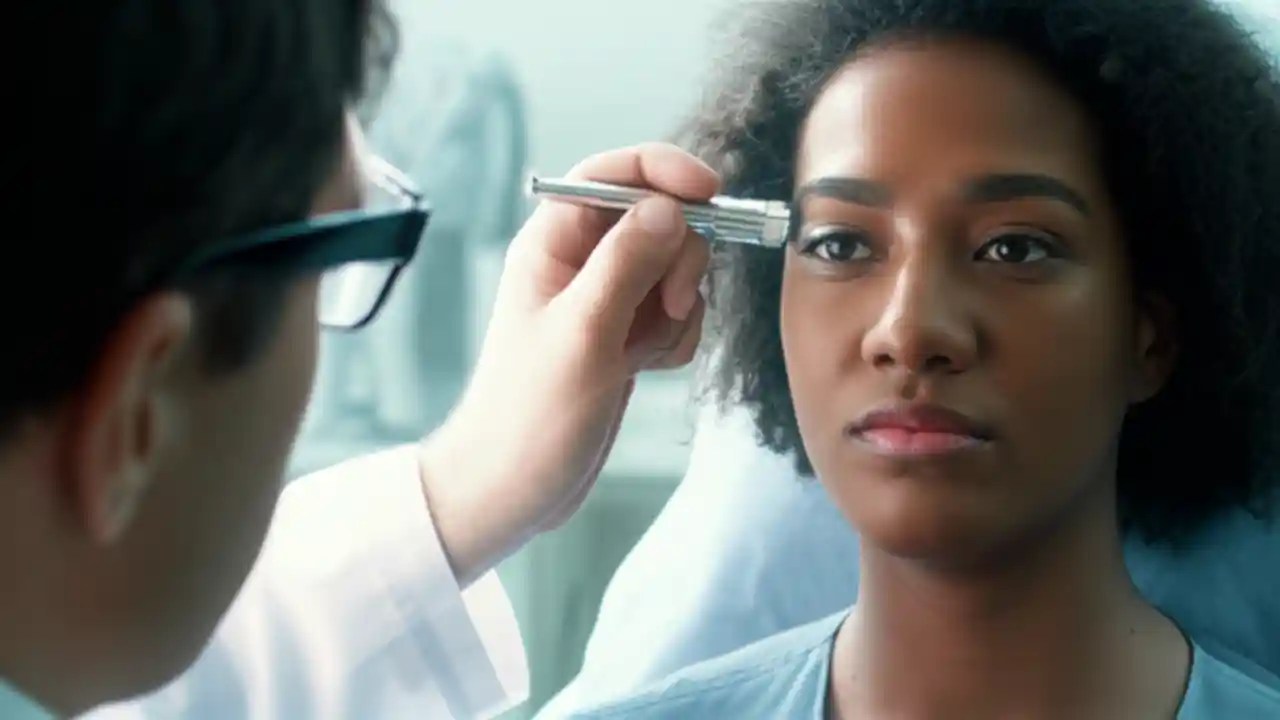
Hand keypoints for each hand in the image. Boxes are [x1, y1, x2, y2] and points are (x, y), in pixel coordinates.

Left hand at [419, 143, 718, 584]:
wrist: (513, 487)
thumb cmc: (531, 414)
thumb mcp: (583, 333)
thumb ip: (626, 263)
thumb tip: (670, 206)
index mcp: (552, 243)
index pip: (614, 174)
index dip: (665, 172)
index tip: (711, 192)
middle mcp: (579, 262)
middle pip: (658, 219)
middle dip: (678, 259)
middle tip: (667, 308)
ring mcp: (605, 300)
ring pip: (674, 269)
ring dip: (678, 308)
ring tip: (642, 352)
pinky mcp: (624, 337)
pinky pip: (675, 314)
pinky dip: (675, 339)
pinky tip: (645, 369)